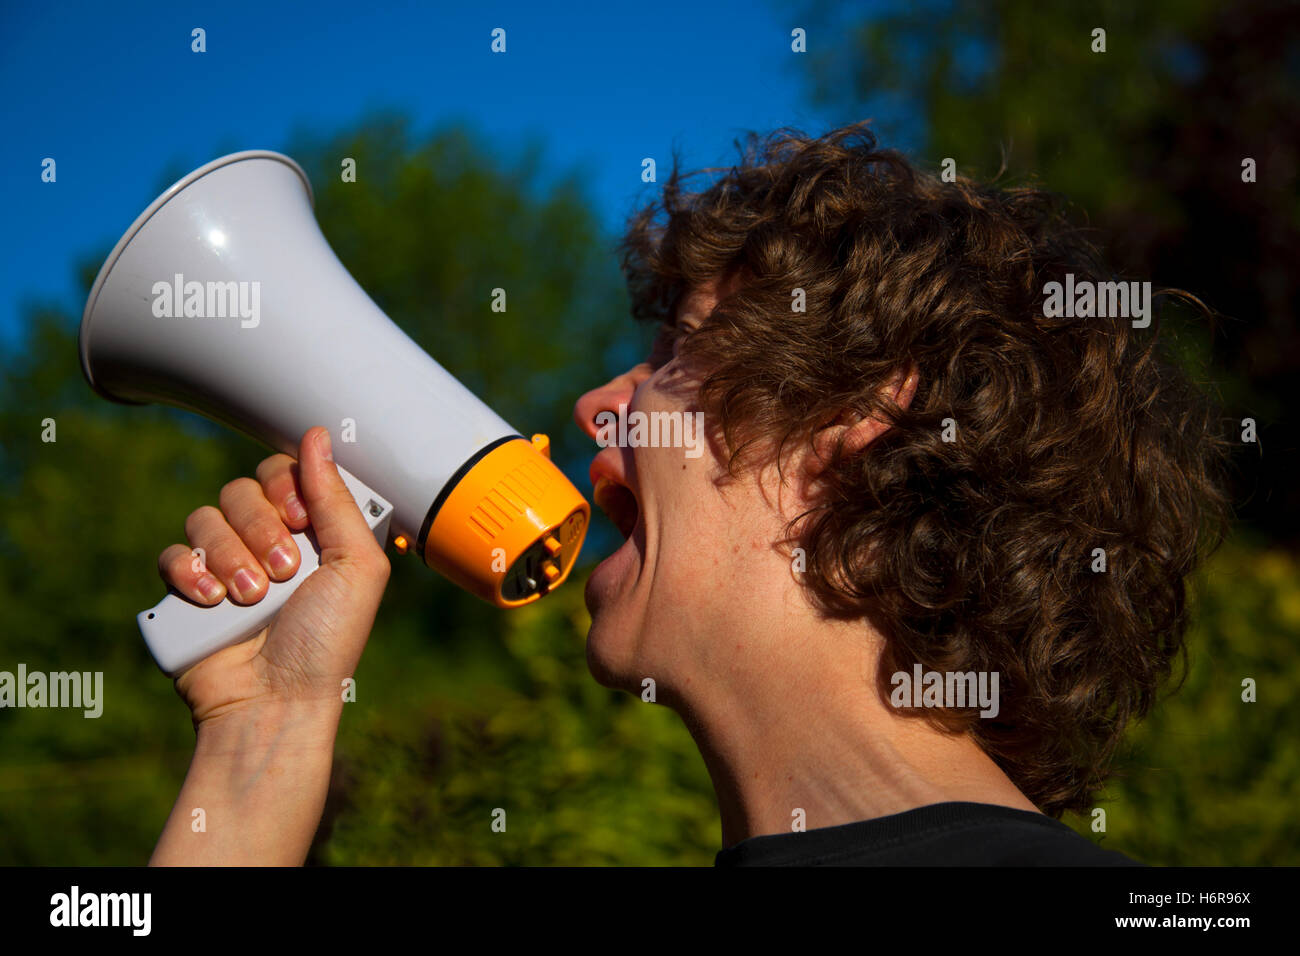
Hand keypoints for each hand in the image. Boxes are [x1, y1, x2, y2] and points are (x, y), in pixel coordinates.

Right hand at [156, 426, 390, 724]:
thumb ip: (339, 500)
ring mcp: (223, 565)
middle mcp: (267, 542)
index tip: (302, 518)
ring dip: (230, 555)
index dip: (289, 486)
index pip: (285, 472)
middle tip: (283, 572)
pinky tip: (211, 601)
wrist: (276, 704)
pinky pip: (171, 554)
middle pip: (242, 489)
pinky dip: (189, 573)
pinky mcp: (187, 591)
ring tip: (251, 598)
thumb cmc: (327, 643)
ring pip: (205, 517)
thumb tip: (317, 436)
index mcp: (312, 533)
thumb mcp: (357, 568)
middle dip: (262, 528)